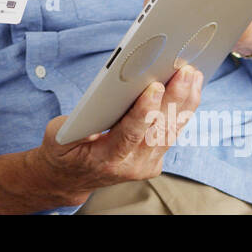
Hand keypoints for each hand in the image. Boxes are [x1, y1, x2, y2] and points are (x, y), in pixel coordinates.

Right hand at [36, 62, 203, 204]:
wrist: (72, 178)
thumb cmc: (65, 152)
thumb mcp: (59, 137)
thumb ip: (76, 124)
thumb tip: (99, 104)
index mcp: (106, 159)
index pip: (130, 134)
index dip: (144, 110)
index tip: (155, 87)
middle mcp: (131, 165)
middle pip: (158, 129)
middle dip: (174, 98)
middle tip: (184, 72)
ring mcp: (146, 165)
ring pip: (171, 130)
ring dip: (185, 101)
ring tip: (192, 76)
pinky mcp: (154, 160)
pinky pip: (172, 133)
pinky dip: (182, 110)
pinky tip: (189, 89)